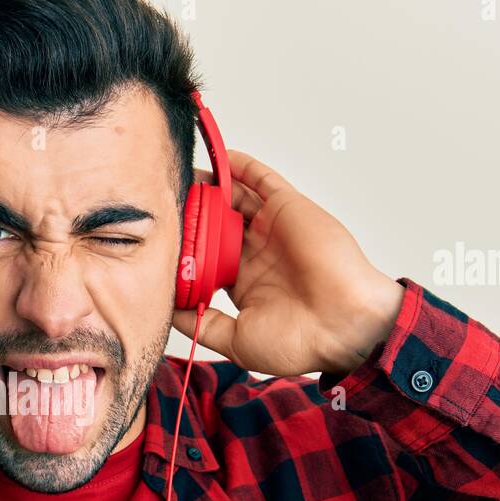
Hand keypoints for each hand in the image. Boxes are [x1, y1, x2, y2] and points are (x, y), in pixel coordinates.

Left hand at [173, 151, 404, 376]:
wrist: (343, 327)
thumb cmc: (297, 342)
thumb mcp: (234, 340)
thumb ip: (200, 323)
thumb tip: (166, 309)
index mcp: (245, 284)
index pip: (204, 258)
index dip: (182, 250)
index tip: (156, 241)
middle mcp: (257, 254)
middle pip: (214, 225)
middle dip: (189, 216)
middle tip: (160, 203)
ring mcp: (272, 230)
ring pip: (233, 201)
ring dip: (208, 189)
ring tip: (179, 177)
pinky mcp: (288, 209)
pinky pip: (262, 180)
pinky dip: (242, 167)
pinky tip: (219, 158)